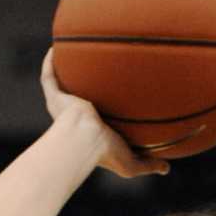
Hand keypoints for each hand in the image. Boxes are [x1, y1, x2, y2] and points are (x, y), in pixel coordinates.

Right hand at [39, 50, 168, 178]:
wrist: (86, 141)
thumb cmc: (107, 154)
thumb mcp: (131, 164)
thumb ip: (149, 164)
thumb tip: (166, 168)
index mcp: (92, 130)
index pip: (98, 117)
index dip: (105, 107)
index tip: (116, 94)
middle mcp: (75, 117)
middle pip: (80, 96)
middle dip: (86, 84)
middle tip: (98, 70)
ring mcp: (63, 106)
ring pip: (63, 84)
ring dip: (66, 70)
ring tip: (76, 51)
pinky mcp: (55, 97)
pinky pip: (49, 77)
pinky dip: (49, 62)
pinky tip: (55, 47)